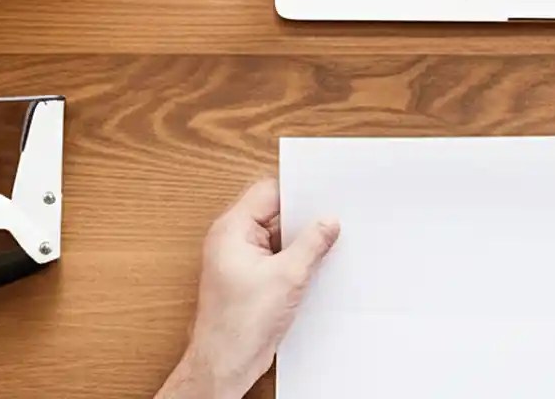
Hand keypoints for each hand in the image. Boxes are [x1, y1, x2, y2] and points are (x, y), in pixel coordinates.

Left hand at [157, 180, 340, 398]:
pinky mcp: (251, 276)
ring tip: (322, 248)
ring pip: (278, 235)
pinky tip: (313, 266)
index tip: (324, 196)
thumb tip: (328, 222)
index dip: (297, 192)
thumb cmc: (239, 325)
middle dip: (302, 218)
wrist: (225, 363)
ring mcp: (241, 258)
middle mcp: (232, 240)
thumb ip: (312, 243)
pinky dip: (295, 258)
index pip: (268, 192)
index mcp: (232, 230)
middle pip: (274, 212)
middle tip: (329, 223)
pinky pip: (277, 255)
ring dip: (300, 241)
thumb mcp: (288, 276)